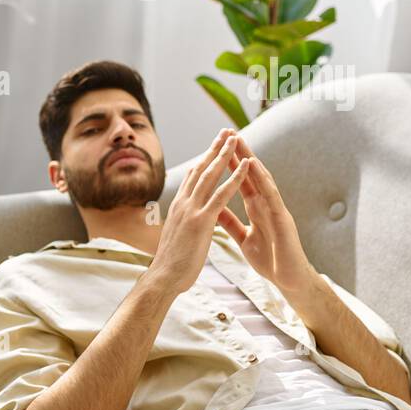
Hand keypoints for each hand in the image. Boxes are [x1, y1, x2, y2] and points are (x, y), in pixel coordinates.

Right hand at [149, 128, 252, 294]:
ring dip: (225, 156)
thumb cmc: (171, 262)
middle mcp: (183, 203)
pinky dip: (235, 178)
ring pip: (211, 176)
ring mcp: (192, 210)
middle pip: (201, 169)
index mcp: (179, 206)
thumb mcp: (177, 236)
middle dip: (215, 149)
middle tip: (226, 132)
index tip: (214, 146)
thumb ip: (183, 223)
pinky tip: (246, 166)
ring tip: (237, 139)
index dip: (205, 159)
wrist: (164, 277)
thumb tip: (184, 220)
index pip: (193, 177)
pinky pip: (222, 195)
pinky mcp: (202, 221)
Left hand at [215, 132, 316, 295]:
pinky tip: (254, 166)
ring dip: (250, 158)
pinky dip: (262, 179)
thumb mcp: (243, 238)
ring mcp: (276, 208)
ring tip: (239, 140)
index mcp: (256, 208)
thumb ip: (230, 222)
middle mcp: (266, 204)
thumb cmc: (270, 259)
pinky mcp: (283, 217)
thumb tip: (213, 208)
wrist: (288, 280)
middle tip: (226, 132)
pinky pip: (271, 194)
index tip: (216, 147)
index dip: (229, 164)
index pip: (240, 181)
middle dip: (239, 153)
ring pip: (261, 178)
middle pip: (250, 174)